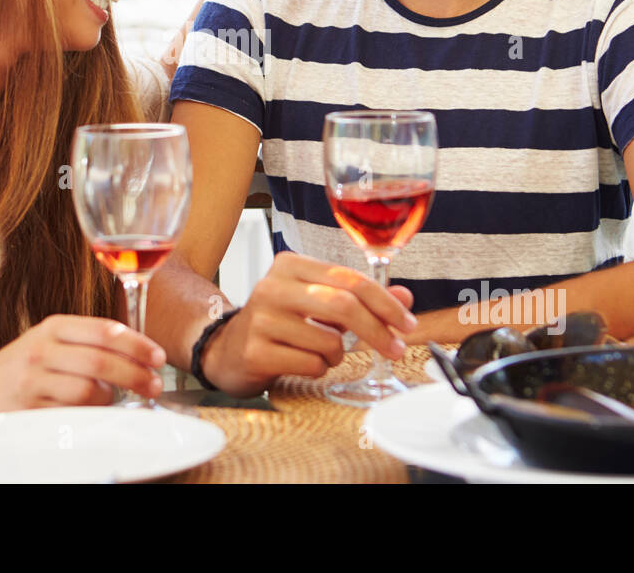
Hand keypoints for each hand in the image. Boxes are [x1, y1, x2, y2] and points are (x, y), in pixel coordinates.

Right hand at [0, 315, 165, 411]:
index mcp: (54, 327)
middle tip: (154, 384)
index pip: (103, 330)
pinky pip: (70, 414)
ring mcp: (33, 380)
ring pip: (87, 390)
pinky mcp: (28, 409)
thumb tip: (140, 353)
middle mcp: (42, 349)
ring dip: (110, 398)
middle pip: (100, 361)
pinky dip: (90, 415)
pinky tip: (92, 411)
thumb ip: (91, 341)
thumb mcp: (54, 340)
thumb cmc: (28, 364)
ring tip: (113, 398)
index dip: (136, 344)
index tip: (158, 357)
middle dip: (134, 374)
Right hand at [200, 251, 416, 395]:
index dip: (385, 302)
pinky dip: (319, 368)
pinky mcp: (256, 352)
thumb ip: (360, 297)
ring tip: (322, 352)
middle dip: (377, 331)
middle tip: (394, 348)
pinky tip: (303, 362)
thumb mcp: (318, 301)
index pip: (350, 278)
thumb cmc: (279, 323)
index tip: (406, 323)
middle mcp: (273, 286)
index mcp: (291, 265)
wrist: (227, 348)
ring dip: (339, 354)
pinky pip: (311, 364)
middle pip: (343, 305)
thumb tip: (404, 297)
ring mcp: (261, 319)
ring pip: (330, 341)